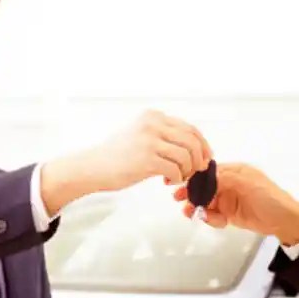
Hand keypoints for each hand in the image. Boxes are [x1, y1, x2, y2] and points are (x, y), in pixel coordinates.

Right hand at [40, 110, 211, 213]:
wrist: (93, 167)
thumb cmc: (116, 155)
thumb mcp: (140, 134)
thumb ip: (162, 135)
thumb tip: (193, 147)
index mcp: (153, 116)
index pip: (189, 128)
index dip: (202, 145)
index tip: (206, 158)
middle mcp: (153, 124)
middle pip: (192, 141)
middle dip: (199, 158)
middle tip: (196, 171)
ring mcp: (150, 141)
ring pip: (187, 156)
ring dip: (187, 170)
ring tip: (177, 177)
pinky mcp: (147, 159)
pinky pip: (175, 170)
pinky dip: (176, 178)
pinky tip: (167, 181)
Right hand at [173, 163, 298, 245]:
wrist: (284, 221)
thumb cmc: (270, 198)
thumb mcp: (248, 184)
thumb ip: (225, 179)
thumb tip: (206, 178)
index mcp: (235, 172)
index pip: (210, 172)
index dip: (195, 178)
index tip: (181, 184)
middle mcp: (230, 184)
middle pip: (204, 188)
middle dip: (192, 194)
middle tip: (181, 201)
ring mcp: (229, 199)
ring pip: (206, 202)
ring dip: (199, 208)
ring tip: (192, 214)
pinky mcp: (229, 214)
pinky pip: (213, 215)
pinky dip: (211, 219)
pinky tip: (218, 222)